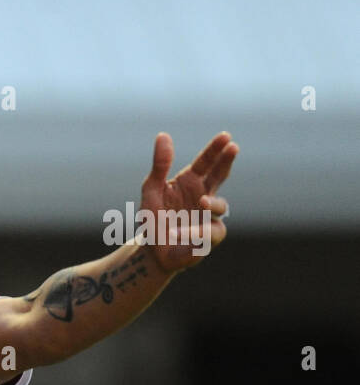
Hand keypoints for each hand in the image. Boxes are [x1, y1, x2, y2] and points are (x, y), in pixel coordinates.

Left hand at [139, 131, 238, 272]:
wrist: (152, 249)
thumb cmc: (154, 217)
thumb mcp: (151, 189)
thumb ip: (160, 165)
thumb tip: (163, 134)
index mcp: (190, 181)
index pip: (206, 162)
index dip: (215, 149)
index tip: (225, 136)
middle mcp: (204, 195)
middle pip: (220, 176)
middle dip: (226, 162)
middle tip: (233, 147)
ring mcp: (210, 215)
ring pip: (219, 206)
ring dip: (213, 203)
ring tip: (203, 201)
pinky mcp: (210, 236)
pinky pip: (207, 232)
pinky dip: (194, 232)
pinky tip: (176, 233)